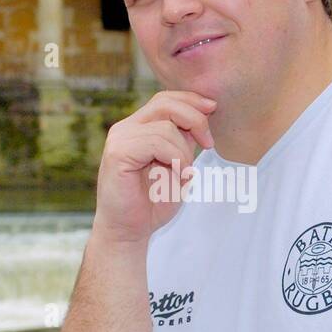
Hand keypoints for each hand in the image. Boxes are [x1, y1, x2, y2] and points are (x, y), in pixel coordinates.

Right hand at [92, 90, 216, 246]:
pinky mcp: (117, 153)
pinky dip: (175, 158)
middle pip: (165, 103)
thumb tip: (203, 113)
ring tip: (184, 174)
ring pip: (166, 126)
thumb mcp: (178, 165)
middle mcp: (125, 129)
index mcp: (138, 128)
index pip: (165, 99)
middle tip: (209, 144)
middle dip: (195, 119)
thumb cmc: (152, 203)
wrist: (129, 232)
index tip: (214, 109)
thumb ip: (185, 141)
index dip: (191, 100)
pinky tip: (178, 174)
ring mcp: (119, 139)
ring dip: (184, 152)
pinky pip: (156, 142)